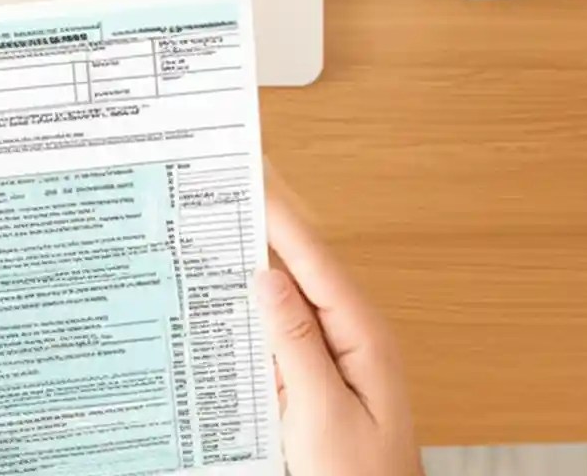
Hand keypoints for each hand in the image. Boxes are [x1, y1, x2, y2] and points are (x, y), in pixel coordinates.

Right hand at [255, 175, 423, 475]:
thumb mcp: (322, 413)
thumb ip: (296, 343)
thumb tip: (268, 280)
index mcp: (363, 337)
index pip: (314, 259)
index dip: (280, 213)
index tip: (254, 173)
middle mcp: (353, 338)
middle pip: (303, 266)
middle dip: (267, 224)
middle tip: (230, 185)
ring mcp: (337, 356)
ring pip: (290, 296)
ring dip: (258, 260)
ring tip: (223, 223)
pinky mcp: (319, 377)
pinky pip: (284, 330)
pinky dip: (256, 308)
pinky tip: (233, 296)